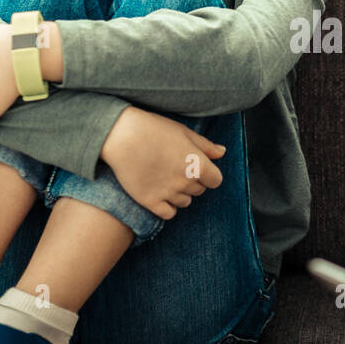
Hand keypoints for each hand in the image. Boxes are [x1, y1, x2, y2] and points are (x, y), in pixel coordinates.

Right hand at [100, 107, 225, 219]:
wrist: (122, 136)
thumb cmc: (153, 129)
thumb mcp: (184, 132)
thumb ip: (205, 146)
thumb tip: (222, 152)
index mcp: (198, 164)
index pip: (216, 180)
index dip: (208, 174)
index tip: (197, 167)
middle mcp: (186, 181)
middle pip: (199, 190)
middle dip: (192, 181)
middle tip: (175, 168)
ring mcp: (168, 193)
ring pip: (185, 202)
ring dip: (180, 193)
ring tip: (165, 178)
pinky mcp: (150, 201)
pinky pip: (169, 213)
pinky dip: (167, 207)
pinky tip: (160, 193)